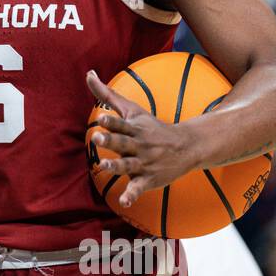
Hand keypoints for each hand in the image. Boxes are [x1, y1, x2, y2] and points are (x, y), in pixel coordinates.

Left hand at [86, 70, 200, 207]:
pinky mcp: (147, 180)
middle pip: (123, 143)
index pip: (122, 124)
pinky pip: (138, 188)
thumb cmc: (151, 126)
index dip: (111, 122)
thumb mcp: (132, 109)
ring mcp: (144, 163)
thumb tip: (88, 73)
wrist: (186, 147)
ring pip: (128, 165)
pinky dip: (132, 195)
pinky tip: (124, 202)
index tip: (101, 118)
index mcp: (134, 129)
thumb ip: (107, 94)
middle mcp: (139, 145)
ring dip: (117, 166)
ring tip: (103, 166)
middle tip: (98, 139)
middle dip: (111, 141)